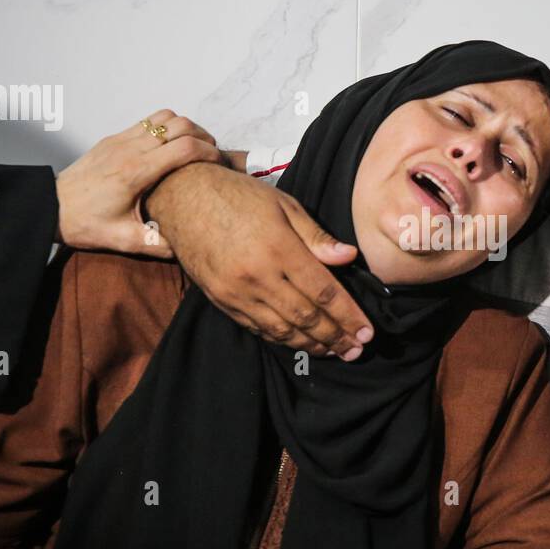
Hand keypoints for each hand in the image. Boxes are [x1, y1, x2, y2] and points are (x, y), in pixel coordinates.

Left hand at [54, 110, 225, 257]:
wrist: (50, 207)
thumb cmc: (85, 224)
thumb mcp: (124, 241)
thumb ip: (159, 245)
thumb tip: (189, 247)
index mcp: (136, 173)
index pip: (185, 148)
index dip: (209, 152)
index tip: (218, 165)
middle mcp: (130, 149)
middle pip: (180, 124)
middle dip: (203, 136)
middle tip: (210, 155)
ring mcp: (120, 139)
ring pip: (164, 116)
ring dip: (184, 127)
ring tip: (192, 147)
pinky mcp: (113, 138)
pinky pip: (147, 121)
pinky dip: (166, 127)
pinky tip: (168, 147)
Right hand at [148, 162, 373, 359]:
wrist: (182, 197)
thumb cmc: (239, 196)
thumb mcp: (284, 205)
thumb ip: (316, 236)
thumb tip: (349, 257)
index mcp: (278, 249)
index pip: (323, 292)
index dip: (348, 316)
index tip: (367, 331)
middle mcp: (257, 276)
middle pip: (306, 317)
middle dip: (336, 337)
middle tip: (357, 350)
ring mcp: (236, 292)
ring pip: (282, 330)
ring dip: (312, 345)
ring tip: (335, 352)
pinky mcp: (221, 301)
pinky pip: (257, 328)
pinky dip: (282, 339)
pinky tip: (300, 343)